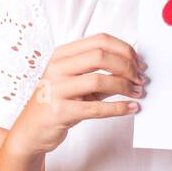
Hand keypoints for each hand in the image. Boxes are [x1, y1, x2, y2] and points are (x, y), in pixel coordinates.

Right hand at [7, 33, 146, 156]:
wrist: (31, 131)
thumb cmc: (58, 103)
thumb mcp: (77, 84)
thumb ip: (101, 74)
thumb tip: (133, 69)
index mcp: (62, 55)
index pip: (99, 40)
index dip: (124, 49)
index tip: (138, 62)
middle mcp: (57, 68)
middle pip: (100, 56)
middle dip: (127, 66)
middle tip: (140, 78)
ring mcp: (56, 89)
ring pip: (99, 80)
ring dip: (125, 87)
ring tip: (137, 93)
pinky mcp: (60, 111)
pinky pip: (96, 108)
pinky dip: (118, 108)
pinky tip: (130, 108)